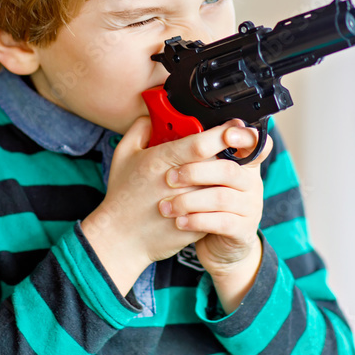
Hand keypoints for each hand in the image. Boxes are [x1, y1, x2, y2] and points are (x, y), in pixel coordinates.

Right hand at [85, 116, 251, 270]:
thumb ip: (139, 129)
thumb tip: (155, 116)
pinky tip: (213, 196)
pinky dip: (219, 200)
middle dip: (228, 153)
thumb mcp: (123, 155)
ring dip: (224, 178)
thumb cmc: (121, 197)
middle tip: (235, 146)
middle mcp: (177, 182)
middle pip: (215, 162)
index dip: (223, 133)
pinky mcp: (195, 225)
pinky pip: (217, 208)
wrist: (119, 239)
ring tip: (222, 174)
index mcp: (160, 161)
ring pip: (219, 185)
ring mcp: (188, 206)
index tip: (235, 126)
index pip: (201, 143)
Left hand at [158, 118, 273, 276]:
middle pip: (230, 169)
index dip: (244, 136)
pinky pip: (222, 222)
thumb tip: (153, 118)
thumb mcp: (193, 174)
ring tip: (167, 206)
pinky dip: (197, 220)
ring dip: (190, 200)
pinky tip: (180, 221)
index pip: (253, 142)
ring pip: (222, 197)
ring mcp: (249, 206)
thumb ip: (180, 146)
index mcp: (239, 162)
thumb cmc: (199, 202)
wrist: (213, 244)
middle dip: (196, 171)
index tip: (226, 133)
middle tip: (169, 177)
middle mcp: (249, 182)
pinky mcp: (242, 229)